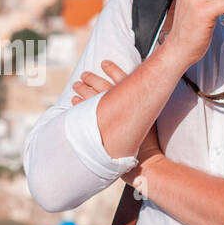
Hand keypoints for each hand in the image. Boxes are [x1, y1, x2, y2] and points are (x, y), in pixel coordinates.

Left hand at [69, 60, 163, 181]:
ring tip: (75, 85)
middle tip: (83, 75)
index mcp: (136, 102)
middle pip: (103, 87)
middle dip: (92, 79)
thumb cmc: (150, 143)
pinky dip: (78, 105)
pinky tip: (73, 101)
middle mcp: (122, 107)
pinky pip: (85, 113)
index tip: (103, 62)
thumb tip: (136, 95)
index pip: (122, 79)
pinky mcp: (101, 129)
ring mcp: (111, 118)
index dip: (112, 69)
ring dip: (82, 90)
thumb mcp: (150, 118)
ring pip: (92, 98)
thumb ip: (141, 106)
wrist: (147, 162)